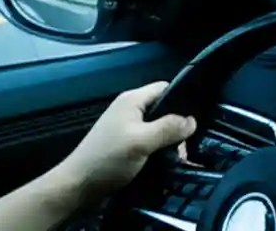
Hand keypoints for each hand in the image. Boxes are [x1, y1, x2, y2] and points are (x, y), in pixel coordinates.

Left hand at [51, 80, 196, 202]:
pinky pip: (150, 142)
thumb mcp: (141, 141)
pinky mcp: (126, 146)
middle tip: (189, 145)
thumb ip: (168, 128)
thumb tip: (192, 120)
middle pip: (163, 109)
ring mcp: (126, 129)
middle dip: (177, 125)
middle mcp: (130, 110)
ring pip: (158, 128)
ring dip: (169, 141)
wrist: (78, 187)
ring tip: (180, 157)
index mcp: (132, 100)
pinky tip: (167, 163)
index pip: (165, 88)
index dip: (182, 99)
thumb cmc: (108, 159)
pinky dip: (159, 151)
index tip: (197, 118)